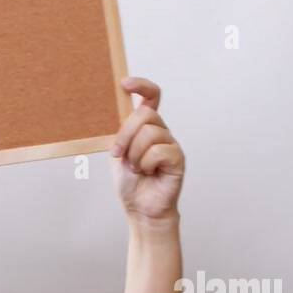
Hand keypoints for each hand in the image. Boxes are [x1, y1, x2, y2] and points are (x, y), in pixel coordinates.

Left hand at [111, 77, 184, 223]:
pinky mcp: (178, 158)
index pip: (151, 97)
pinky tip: (148, 173)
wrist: (140, 208)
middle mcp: (161, 131)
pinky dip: (145, 164)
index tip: (125, 84)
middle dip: (125, 135)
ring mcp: (171, 143)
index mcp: (146, 126)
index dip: (141, 86)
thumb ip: (120, 130)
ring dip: (134, 154)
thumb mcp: (118, 150)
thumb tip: (115, 108)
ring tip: (136, 168)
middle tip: (120, 155)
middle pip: (144, 114)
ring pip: (149, 133)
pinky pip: (158, 151)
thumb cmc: (130, 181)